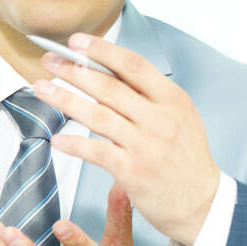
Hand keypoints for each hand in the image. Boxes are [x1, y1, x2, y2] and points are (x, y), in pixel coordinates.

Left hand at [31, 33, 219, 245]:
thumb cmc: (188, 161)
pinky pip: (97, 152)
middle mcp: (161, 119)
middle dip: (74, 70)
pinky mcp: (134, 171)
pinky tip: (57, 140)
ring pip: (98, 115)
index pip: (134, 66)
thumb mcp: (183, 119)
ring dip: (65, 100)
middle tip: (50, 61)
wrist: (203, 203)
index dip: (103, 51)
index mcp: (173, 100)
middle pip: (109, 86)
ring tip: (42, 89)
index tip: (78, 42)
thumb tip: (114, 74)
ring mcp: (147, 145)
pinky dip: (74, 145)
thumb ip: (153, 98)